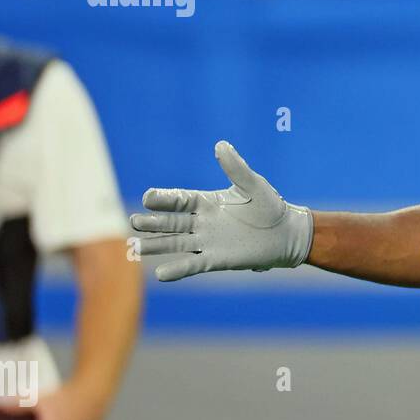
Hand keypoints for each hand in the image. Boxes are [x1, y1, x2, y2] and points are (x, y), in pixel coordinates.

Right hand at [131, 141, 312, 281]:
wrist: (285, 234)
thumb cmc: (270, 207)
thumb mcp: (253, 185)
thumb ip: (236, 168)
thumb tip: (220, 145)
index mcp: (207, 202)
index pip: (179, 200)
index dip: (164, 199)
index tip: (148, 197)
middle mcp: (202, 222)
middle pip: (171, 222)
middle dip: (153, 222)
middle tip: (134, 222)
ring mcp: (207, 242)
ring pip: (176, 243)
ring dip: (157, 245)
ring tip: (136, 247)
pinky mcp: (216, 260)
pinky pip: (192, 265)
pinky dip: (177, 269)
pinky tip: (161, 274)